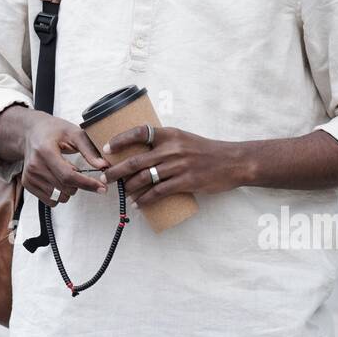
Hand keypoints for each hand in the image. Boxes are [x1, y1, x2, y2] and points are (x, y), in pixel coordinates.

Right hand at [19, 112, 109, 207]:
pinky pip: (50, 201)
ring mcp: (29, 176)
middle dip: (79, 184)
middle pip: (65, 188)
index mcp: (45, 151)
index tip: (102, 187)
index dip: (87, 183)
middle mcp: (34, 165)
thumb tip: (103, 166)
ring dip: (69, 189)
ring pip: (59, 197)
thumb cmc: (53, 130)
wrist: (31, 132)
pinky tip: (58, 180)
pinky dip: (59, 194)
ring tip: (65, 172)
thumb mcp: (74, 133)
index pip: (68, 175)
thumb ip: (89, 150)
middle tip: (77, 169)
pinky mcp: (27, 184)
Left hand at [101, 126, 244, 208]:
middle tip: (105, 177)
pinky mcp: (186, 181)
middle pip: (136, 160)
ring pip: (144, 178)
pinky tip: (138, 204)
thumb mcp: (184, 139)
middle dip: (116, 171)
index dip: (120, 140)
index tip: (106, 148)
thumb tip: (141, 151)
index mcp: (170, 134)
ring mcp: (178, 165)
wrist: (232, 162)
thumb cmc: (206, 150)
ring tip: (121, 193)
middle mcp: (172, 148)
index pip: (139, 132)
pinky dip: (145, 199)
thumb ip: (165, 143)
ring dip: (128, 188)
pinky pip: (159, 192)